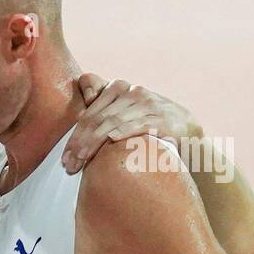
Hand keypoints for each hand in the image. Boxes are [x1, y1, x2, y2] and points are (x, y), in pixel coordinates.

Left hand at [62, 73, 201, 172]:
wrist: (188, 132)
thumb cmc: (148, 123)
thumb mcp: (123, 110)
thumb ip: (102, 102)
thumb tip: (85, 89)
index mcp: (119, 88)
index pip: (90, 113)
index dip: (75, 135)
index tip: (65, 157)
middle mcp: (134, 92)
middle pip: (99, 119)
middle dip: (80, 143)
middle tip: (69, 165)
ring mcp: (150, 105)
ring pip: (114, 123)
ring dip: (94, 143)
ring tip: (81, 162)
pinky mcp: (165, 119)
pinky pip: (140, 125)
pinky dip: (125, 132)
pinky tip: (111, 140)